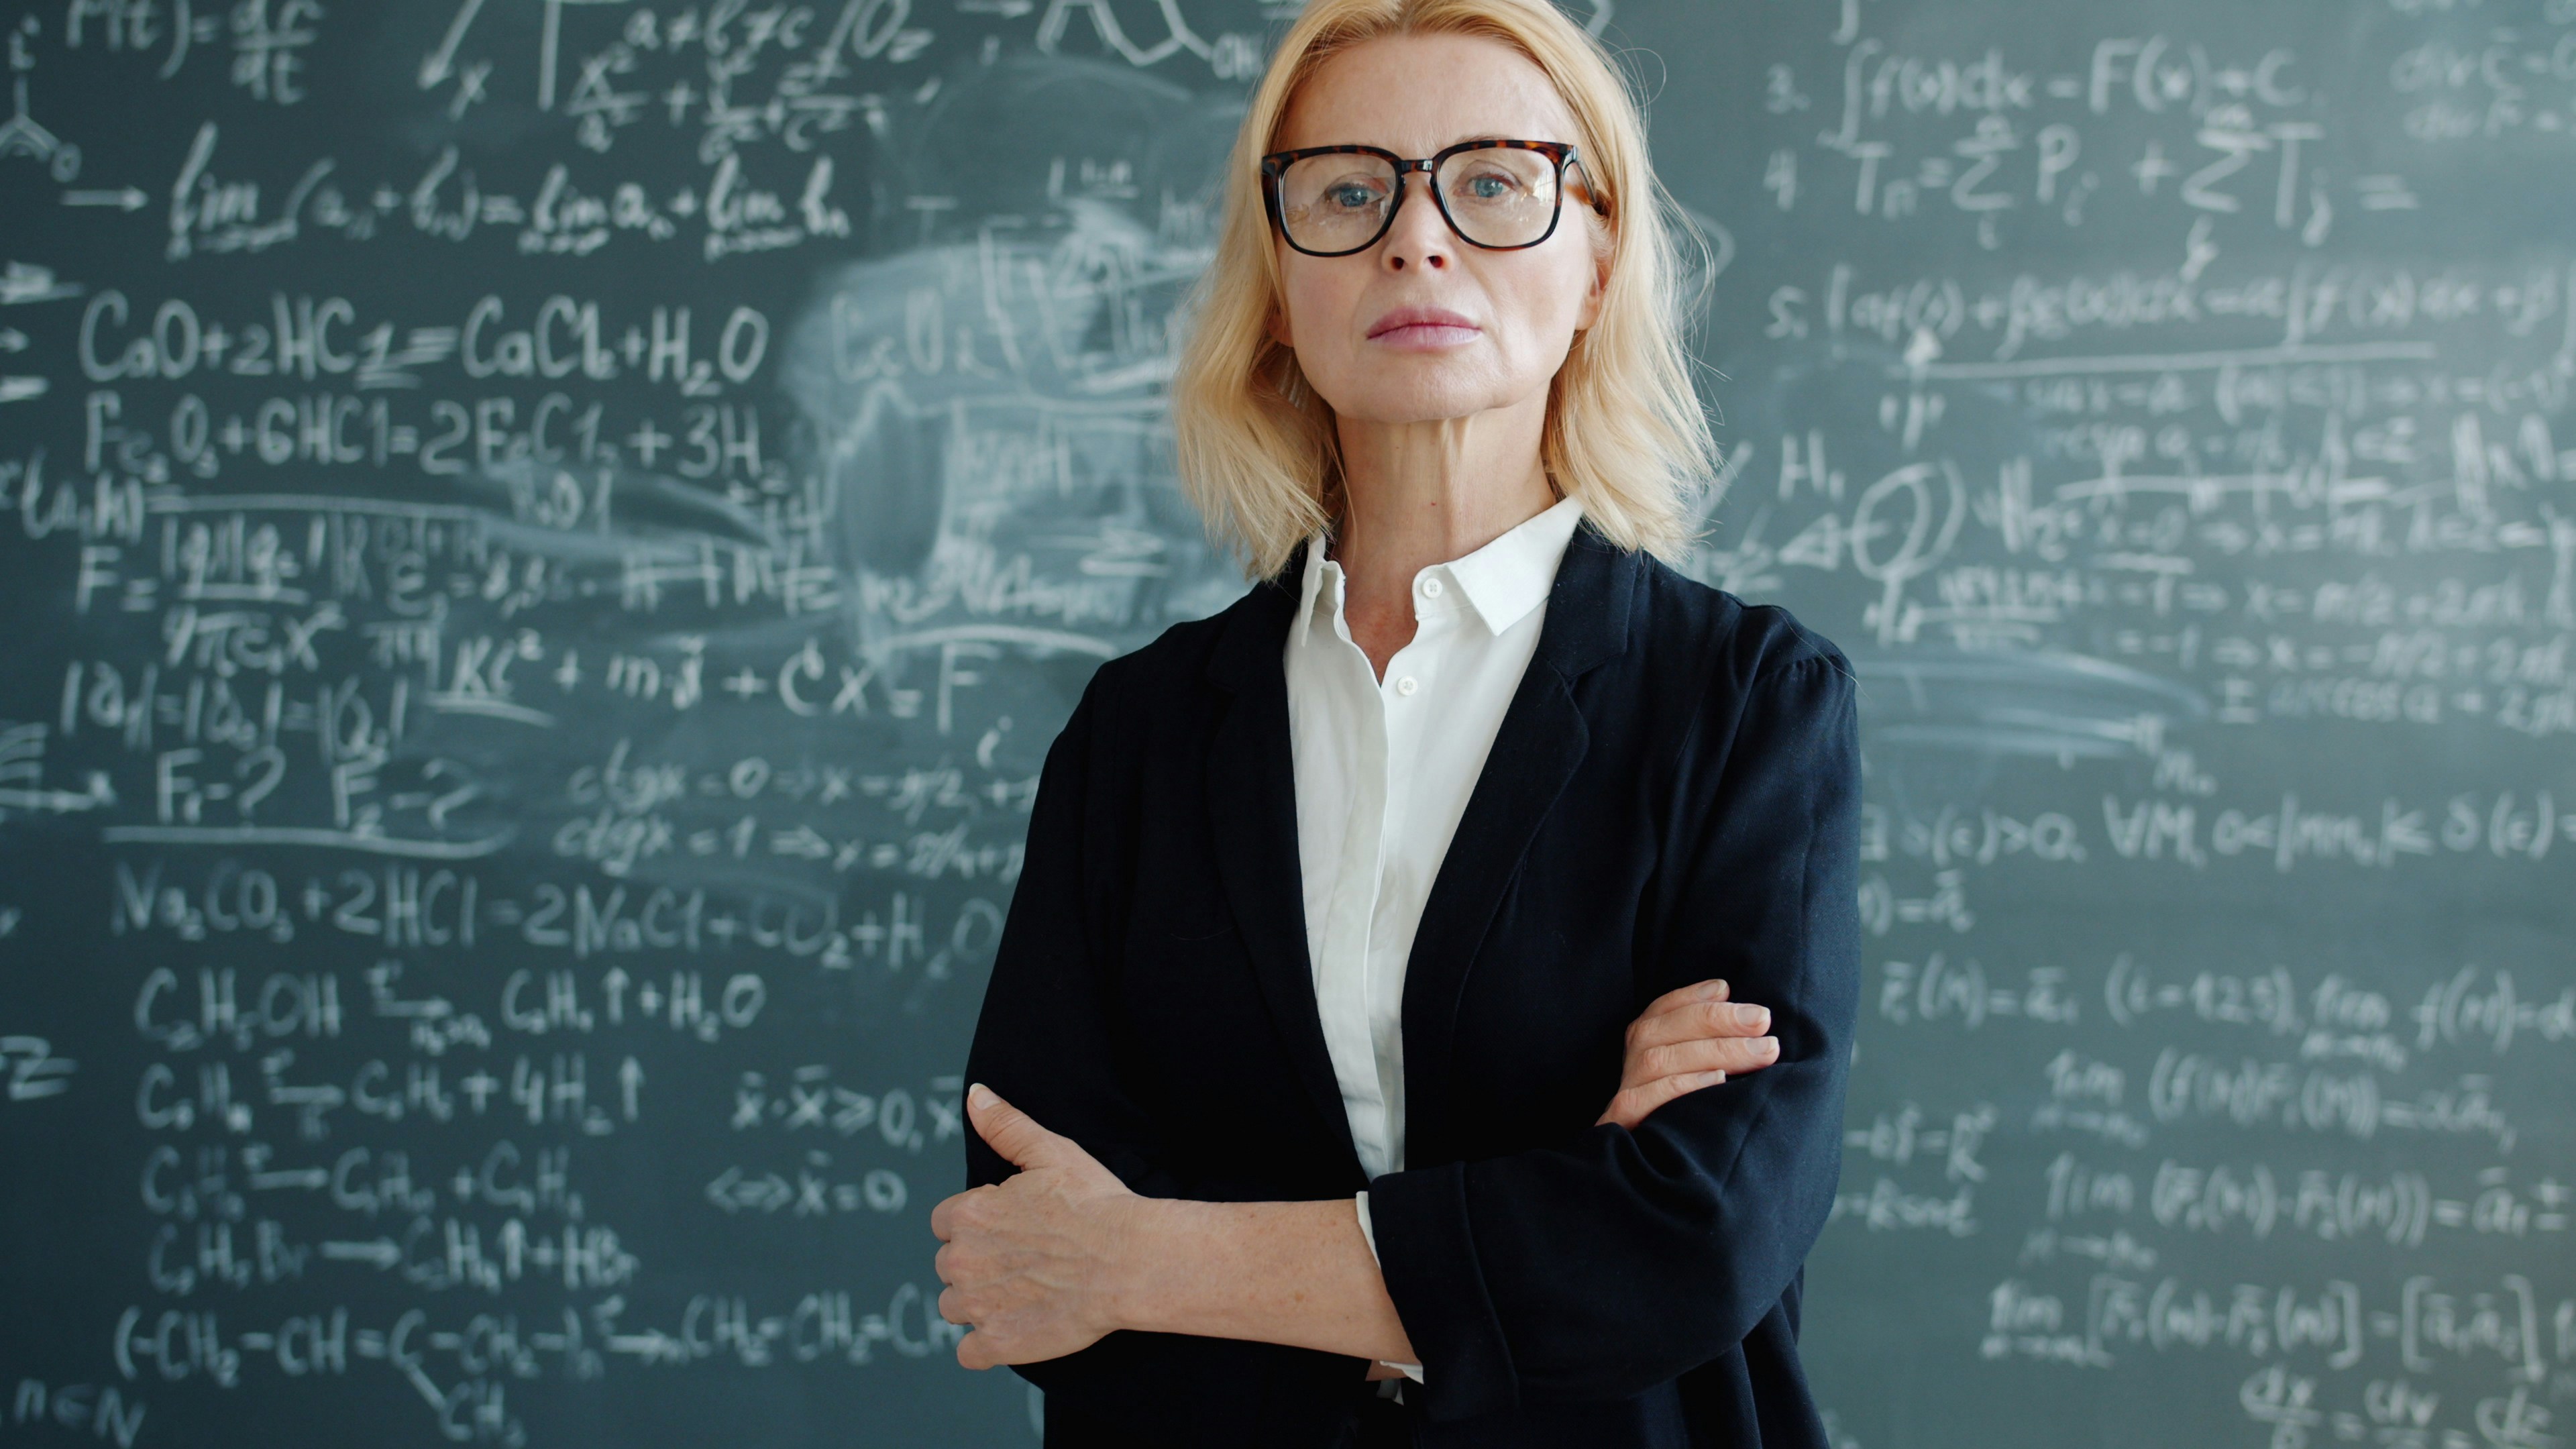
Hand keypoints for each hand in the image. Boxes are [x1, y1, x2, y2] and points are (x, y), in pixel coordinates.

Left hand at [931, 1083, 1143, 1368]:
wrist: (1129, 1260)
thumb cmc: (1095, 1204)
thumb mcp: (1051, 1153)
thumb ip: (1005, 1126)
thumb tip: (975, 1095)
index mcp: (966, 1214)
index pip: (945, 1223)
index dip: (979, 1225)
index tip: (1013, 1230)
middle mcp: (960, 1260)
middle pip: (949, 1266)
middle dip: (979, 1264)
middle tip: (1027, 1261)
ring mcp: (976, 1307)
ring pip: (954, 1308)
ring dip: (980, 1304)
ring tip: (1025, 1293)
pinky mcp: (996, 1344)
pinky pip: (969, 1353)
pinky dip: (989, 1344)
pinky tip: (1021, 1326)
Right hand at [1595, 978, 1777, 1129]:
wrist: (1675, 1218)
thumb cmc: (1703, 1146)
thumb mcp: (1710, 1096)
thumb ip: (1716, 1057)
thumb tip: (1742, 1009)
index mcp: (1640, 1065)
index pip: (1653, 1017)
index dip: (1687, 998)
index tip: (1725, 988)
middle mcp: (1625, 1082)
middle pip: (1653, 1033)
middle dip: (1713, 1020)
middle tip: (1763, 1021)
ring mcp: (1620, 1110)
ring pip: (1654, 1061)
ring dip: (1712, 1049)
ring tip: (1762, 1051)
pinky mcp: (1619, 1138)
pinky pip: (1642, 1102)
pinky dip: (1683, 1085)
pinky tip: (1720, 1082)